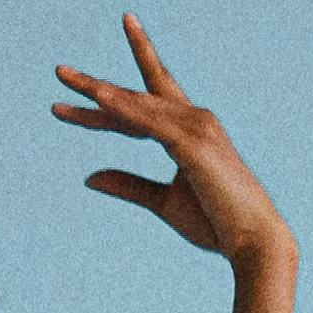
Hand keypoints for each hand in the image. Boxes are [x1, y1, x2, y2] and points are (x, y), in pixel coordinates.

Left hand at [53, 18, 290, 272]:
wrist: (253, 241)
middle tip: (59, 71)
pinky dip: (124, 108)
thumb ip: (128, 185)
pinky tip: (98, 98)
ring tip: (64, 76)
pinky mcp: (193, 143)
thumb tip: (89, 177)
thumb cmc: (216, 224)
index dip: (102, 109)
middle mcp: (193, 121)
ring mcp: (195, 128)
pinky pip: (150, 122)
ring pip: (138, 104)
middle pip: (134, 97)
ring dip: (101, 90)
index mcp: (187, 133)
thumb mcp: (163, 203)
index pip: (138, 111)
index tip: (62, 107)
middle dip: (95, 85)